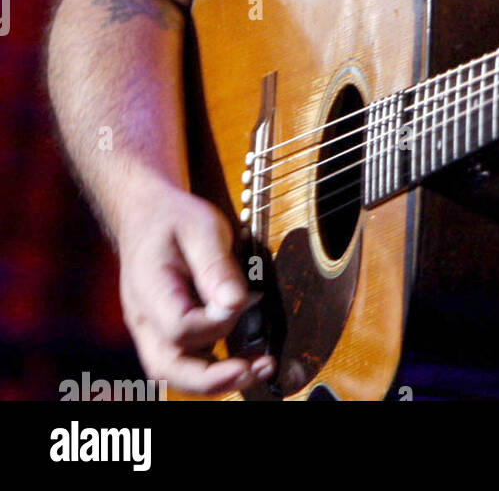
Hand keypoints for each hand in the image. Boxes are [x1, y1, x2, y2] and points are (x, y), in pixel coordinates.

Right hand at [117, 179, 275, 395]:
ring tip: (259, 368)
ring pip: (175, 372)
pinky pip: (184, 361)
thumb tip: (237, 304)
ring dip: (216, 380)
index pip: (180, 327)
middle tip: (257, 368)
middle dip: (214, 378)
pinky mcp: (165, 332)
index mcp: (149, 290)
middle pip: (169, 368)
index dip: (217, 323)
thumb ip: (217, 267)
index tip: (247, 298)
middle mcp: (143, 319)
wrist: (147, 214)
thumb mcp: (201, 228)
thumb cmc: (175, 218)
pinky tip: (244, 360)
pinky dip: (212, 368)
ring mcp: (151, 330)